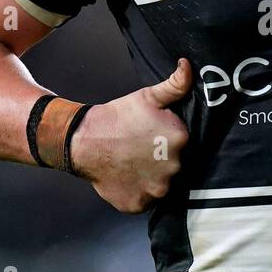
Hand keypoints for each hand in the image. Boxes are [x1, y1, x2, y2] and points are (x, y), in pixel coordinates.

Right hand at [68, 59, 192, 212]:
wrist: (82, 140)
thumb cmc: (117, 117)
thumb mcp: (148, 96)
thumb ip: (176, 84)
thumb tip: (188, 67)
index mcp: (180, 140)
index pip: (183, 144)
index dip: (168, 140)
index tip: (152, 137)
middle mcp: (174, 168)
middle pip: (174, 165)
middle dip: (161, 159)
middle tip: (140, 150)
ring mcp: (156, 190)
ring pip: (161, 185)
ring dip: (152, 177)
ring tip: (133, 163)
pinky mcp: (139, 205)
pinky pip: (144, 200)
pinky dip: (137, 192)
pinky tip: (126, 177)